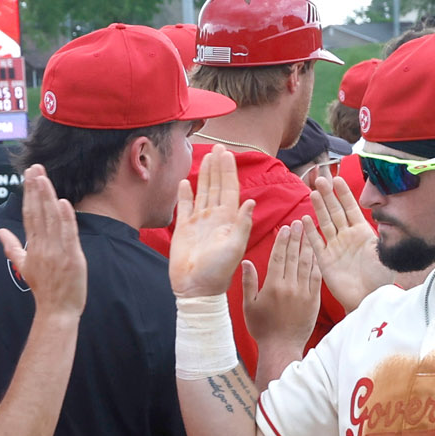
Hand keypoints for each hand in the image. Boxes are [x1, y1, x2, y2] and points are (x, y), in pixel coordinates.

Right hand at [0, 165, 85, 316]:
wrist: (57, 311)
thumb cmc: (44, 289)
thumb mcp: (24, 266)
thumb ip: (11, 246)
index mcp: (32, 246)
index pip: (29, 214)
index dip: (29, 193)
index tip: (29, 175)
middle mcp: (42, 246)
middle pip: (38, 212)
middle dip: (36, 188)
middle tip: (35, 167)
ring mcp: (57, 251)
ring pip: (51, 219)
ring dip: (47, 197)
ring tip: (44, 177)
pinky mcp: (72, 257)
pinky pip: (67, 234)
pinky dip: (65, 218)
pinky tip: (62, 202)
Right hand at [169, 146, 255, 296]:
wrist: (197, 288)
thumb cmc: (219, 272)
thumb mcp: (236, 247)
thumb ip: (243, 224)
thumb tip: (251, 201)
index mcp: (229, 220)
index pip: (230, 189)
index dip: (229, 171)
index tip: (227, 154)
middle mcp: (215, 218)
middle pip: (217, 186)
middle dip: (218, 166)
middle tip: (218, 147)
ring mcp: (199, 222)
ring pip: (202, 192)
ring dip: (205, 175)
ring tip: (206, 157)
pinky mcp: (183, 229)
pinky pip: (184, 206)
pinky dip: (185, 193)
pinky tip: (186, 181)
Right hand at [242, 221, 322, 359]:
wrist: (281, 347)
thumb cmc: (262, 328)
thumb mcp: (248, 306)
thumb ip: (249, 282)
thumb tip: (246, 261)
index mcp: (272, 286)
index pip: (278, 257)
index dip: (282, 240)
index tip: (285, 228)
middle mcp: (289, 287)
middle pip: (293, 256)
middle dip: (296, 238)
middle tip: (299, 222)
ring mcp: (303, 293)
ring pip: (306, 264)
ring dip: (307, 246)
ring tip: (309, 231)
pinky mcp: (314, 300)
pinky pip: (316, 277)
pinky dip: (316, 264)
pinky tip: (318, 253)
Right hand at [308, 174, 385, 305]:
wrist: (368, 298)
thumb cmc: (379, 278)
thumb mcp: (382, 254)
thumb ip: (377, 237)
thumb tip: (380, 220)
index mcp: (362, 233)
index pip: (351, 208)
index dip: (344, 194)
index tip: (337, 179)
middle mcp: (347, 237)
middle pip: (335, 212)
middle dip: (328, 196)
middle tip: (320, 179)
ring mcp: (335, 247)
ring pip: (325, 223)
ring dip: (319, 208)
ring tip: (313, 193)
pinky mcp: (325, 260)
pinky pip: (316, 242)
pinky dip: (311, 231)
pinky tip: (305, 219)